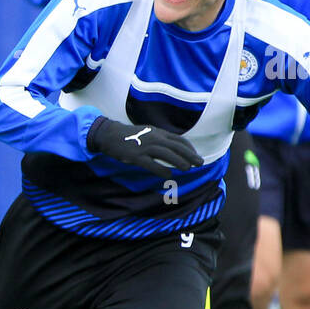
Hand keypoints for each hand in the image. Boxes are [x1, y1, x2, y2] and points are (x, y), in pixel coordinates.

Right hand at [86, 116, 201, 176]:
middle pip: (176, 146)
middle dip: (189, 155)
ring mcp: (145, 147)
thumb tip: (174, 147)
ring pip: (166, 154)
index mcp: (158, 132)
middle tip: (199, 163)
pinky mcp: (136, 156)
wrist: (110, 135)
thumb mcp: (148, 132)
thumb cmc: (130, 136)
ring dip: (178, 161)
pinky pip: (151, 164)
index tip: (195, 156)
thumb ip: (160, 139)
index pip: (179, 140)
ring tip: (187, 168)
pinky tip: (168, 176)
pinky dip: (161, 170)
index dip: (189, 148)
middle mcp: (154, 138)